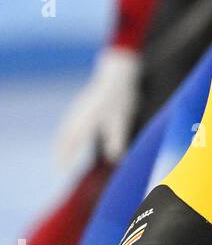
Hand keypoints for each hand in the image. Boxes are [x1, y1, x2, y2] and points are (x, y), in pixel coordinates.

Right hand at [55, 46, 140, 168]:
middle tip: (58, 165)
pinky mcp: (80, 105)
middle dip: (61, 151)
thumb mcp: (121, 121)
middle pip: (65, 137)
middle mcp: (78, 115)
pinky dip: (66, 133)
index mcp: (87, 120)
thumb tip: (116, 159)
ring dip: (62, 142)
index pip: (72, 142)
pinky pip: (69, 123)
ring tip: (60, 153)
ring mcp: (77, 109)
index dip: (67, 155)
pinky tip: (69, 136)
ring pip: (65, 129)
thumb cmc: (120, 98)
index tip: (62, 168)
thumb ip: (116, 140)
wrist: (116, 76)